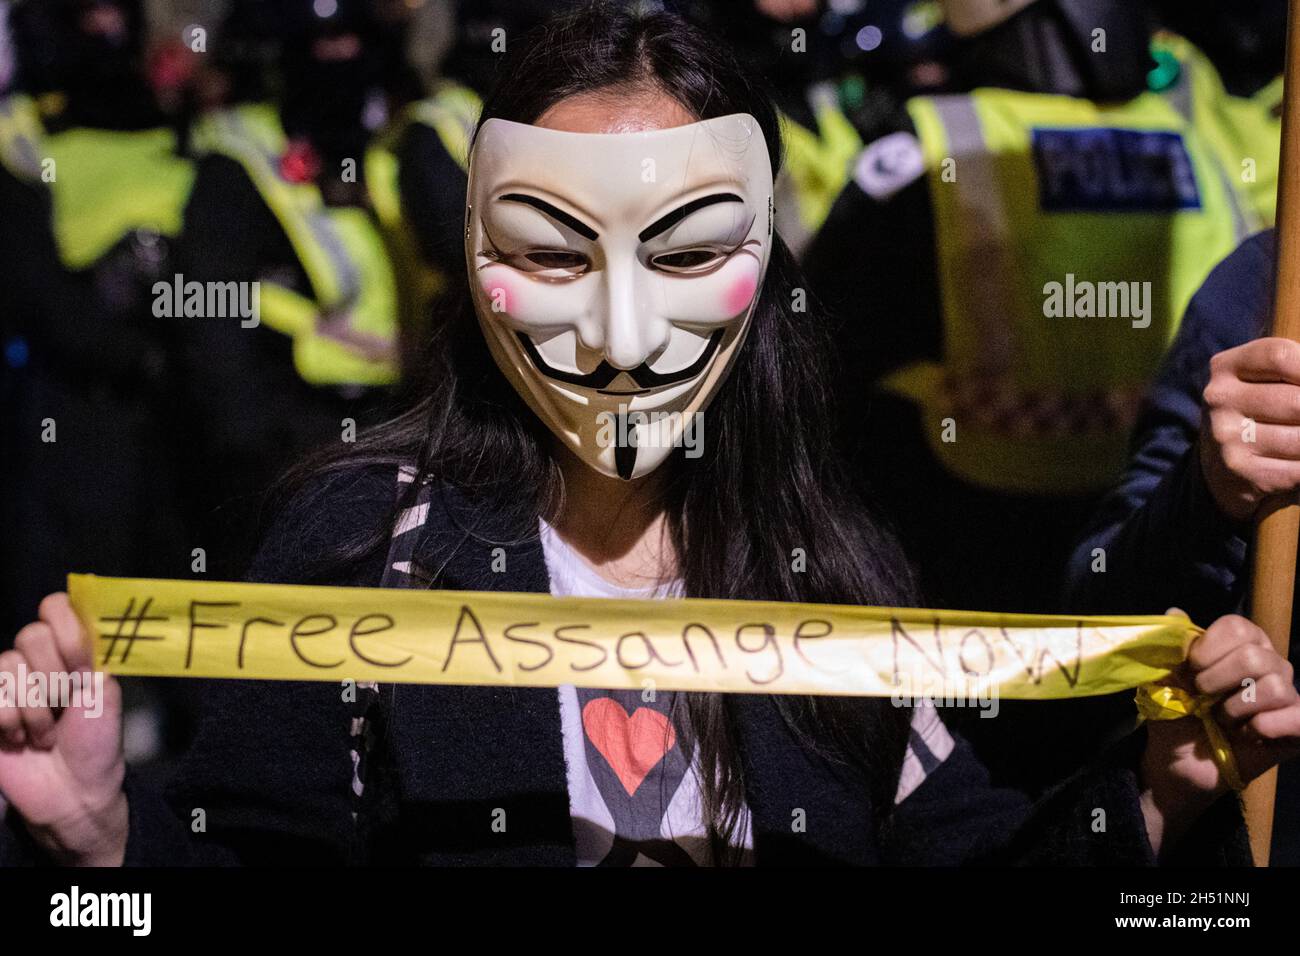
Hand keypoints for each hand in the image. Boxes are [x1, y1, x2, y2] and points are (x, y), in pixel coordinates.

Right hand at [0, 593, 127, 865]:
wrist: (73, 792)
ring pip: (9, 665)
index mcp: (72, 650)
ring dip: (35, 708)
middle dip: (54, 675)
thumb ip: (94, 656)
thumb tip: (88, 621)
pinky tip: (21, 739)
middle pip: (30, 634)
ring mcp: (8, 684)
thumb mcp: (106, 695)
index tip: (82, 664)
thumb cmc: (96, 744)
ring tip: (47, 734)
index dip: (68, 630)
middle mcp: (38, 661)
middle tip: (66, 704)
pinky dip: (10, 720)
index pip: (57, 606)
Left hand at [1141, 612, 1299, 852]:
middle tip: (1202, 700)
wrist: (1176, 763)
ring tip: (1222, 720)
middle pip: (1256, 655)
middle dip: (1216, 681)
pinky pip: (1298, 716)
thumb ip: (1171, 647)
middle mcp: (1270, 664)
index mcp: (1239, 645)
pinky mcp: (1296, 729)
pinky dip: (1265, 725)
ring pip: (1275, 686)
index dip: (1209, 649)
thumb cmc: (1175, 716)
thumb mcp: (1163, 680)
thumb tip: (1173, 612)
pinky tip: (1247, 733)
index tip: (1190, 671)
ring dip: (1236, 708)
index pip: (1238, 627)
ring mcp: (1286, 697)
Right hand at [1200, 337, 1299, 521]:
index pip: (1280, 357)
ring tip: (1299, 435)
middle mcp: (1219, 399)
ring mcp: (1226, 437)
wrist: (1221, 464)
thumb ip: (1292, 369)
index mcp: (1226, 367)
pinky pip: (1296, 470)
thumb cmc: (1259, 410)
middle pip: (1296, 401)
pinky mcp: (1238, 470)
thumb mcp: (1263, 379)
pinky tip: (1297, 461)